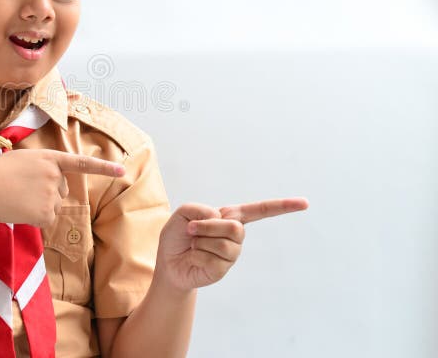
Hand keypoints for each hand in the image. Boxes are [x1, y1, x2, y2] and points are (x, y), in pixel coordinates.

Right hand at [0, 149, 124, 227]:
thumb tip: (51, 186)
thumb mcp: (20, 159)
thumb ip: (40, 167)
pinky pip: (47, 220)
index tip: (121, 170)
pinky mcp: (46, 212)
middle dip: (47, 193)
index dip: (103, 167)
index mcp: (48, 158)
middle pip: (62, 190)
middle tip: (21, 190)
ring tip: (17, 199)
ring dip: (38, 206)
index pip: (81, 163)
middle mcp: (55, 174)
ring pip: (53, 206)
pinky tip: (19, 211)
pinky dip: (34, 219)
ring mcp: (52, 194)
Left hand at [156, 197, 308, 290]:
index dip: (282, 207)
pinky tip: (194, 258)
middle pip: (235, 227)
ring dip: (200, 241)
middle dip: (207, 227)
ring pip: (224, 244)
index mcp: (230, 217)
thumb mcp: (183, 213)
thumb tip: (218, 221)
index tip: (305, 204)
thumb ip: (199, 209)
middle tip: (191, 230)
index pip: (260, 210)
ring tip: (193, 244)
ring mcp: (232, 253)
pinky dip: (197, 256)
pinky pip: (213, 259)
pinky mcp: (223, 269)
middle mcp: (235, 235)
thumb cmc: (177, 235)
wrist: (168, 261)